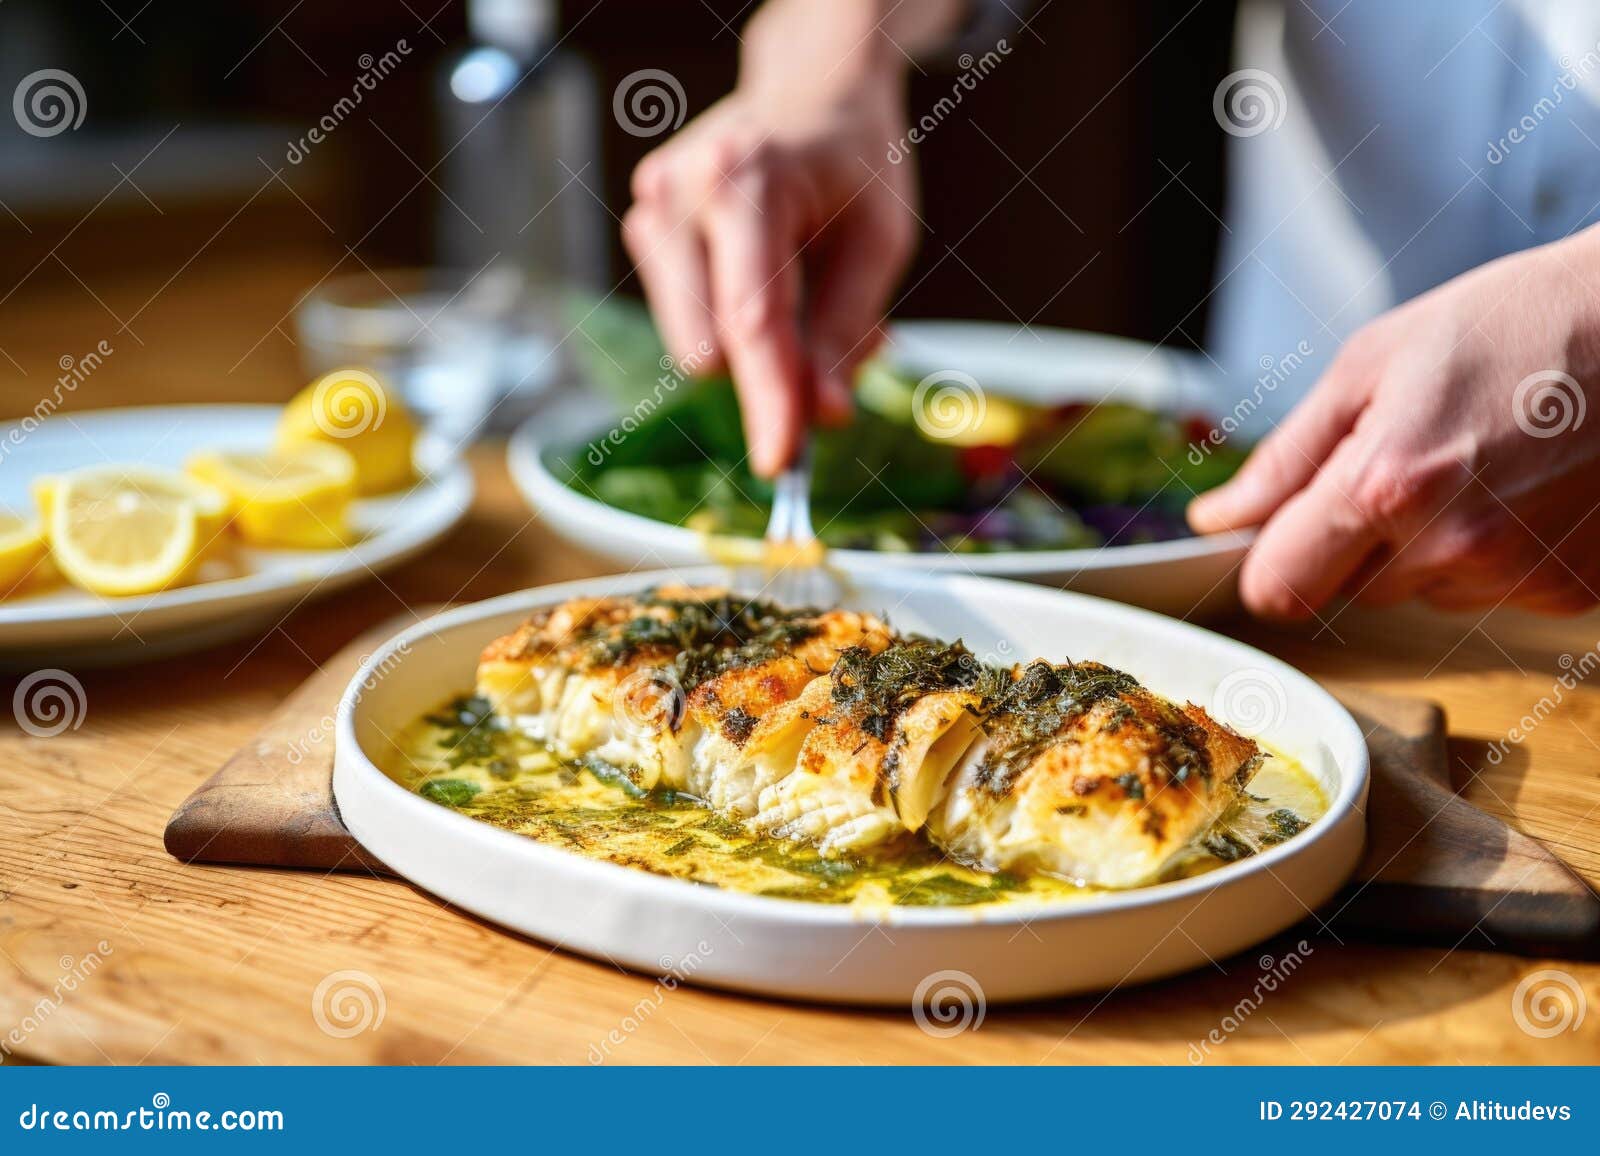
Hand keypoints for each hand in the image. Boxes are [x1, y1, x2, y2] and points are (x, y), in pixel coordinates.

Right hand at [621, 4, 921, 475]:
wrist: (810, 89)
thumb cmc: (852, 162)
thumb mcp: (879, 244)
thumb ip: (847, 331)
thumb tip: (823, 417)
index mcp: (747, 179)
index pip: (753, 318)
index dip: (768, 400)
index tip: (781, 463)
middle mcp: (682, 190)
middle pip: (710, 342)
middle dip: (770, 380)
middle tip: (833, 368)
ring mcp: (652, 207)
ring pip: (694, 343)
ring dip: (754, 354)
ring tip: (806, 300)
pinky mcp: (643, 227)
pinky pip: (687, 321)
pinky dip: (732, 330)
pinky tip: (769, 286)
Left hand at [1188, 231, 1599, 618]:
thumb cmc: (1514, 324)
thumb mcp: (1372, 365)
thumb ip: (1285, 459)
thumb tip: (1216, 520)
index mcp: (1386, 486)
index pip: (1278, 588)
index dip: (1271, 562)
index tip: (1280, 534)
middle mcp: (1452, 547)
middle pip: (1347, 592)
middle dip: (1353, 540)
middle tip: (1405, 461)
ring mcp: (1517, 576)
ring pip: (1419, 593)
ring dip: (1424, 547)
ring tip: (1475, 464)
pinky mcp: (1569, 592)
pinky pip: (1488, 594)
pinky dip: (1490, 554)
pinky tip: (1520, 488)